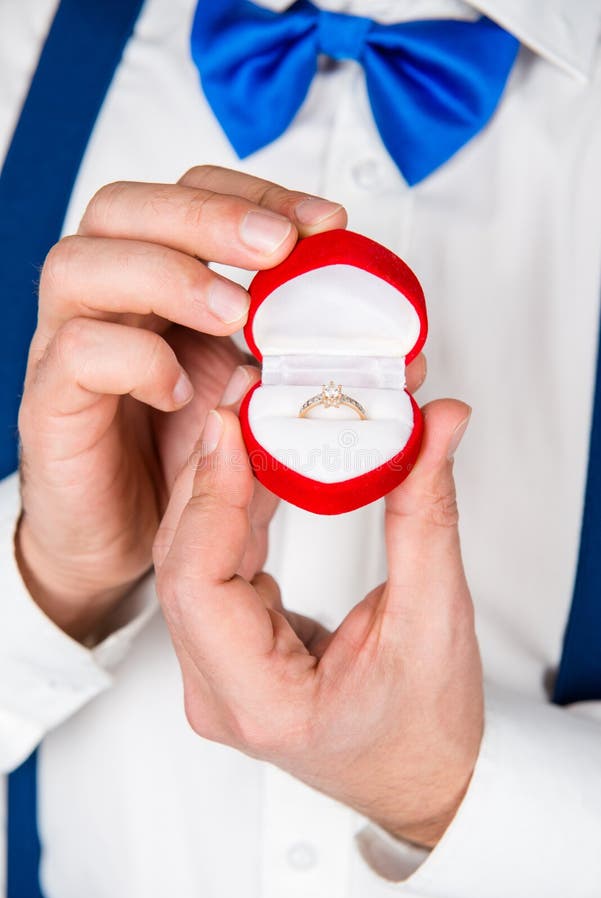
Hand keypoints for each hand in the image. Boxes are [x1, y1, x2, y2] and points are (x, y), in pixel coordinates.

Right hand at [16, 166, 346, 640]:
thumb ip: (308, 369)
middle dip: (210, 216)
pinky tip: (179, 391)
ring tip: (234, 314)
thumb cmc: (182, 458)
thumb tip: (400, 360)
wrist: (126, 533)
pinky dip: (136, 360)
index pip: (188, 195)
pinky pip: (76, 353)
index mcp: (157, 281)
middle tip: (279, 247)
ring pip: (79, 264)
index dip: (254, 193)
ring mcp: (67, 345)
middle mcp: (106, 299)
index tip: (325, 223)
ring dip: (169, 275)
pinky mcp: (52, 403)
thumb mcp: (258, 399)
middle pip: (122, 208)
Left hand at [154, 369, 481, 848]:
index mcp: (258, 703)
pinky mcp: (229, 646)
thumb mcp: (434, 619)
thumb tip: (437, 423)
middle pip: (185, 562)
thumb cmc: (426, 727)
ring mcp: (217, 670)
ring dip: (221, 484)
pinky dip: (235, 509)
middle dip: (212, 472)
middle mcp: (219, 690)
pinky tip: (258, 465)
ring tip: (252, 417)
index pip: (198, 586)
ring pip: (193, 557)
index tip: (232, 426)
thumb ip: (426, 514)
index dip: (209, 497)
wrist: (423, 776)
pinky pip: (215, 564)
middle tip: (245, 399)